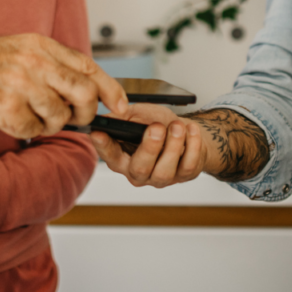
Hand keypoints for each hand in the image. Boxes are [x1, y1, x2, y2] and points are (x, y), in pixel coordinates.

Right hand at [0, 34, 126, 138]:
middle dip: (86, 113)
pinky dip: (25, 131)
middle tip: (75, 118)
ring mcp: (21, 86)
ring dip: (48, 123)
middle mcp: (34, 62)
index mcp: (40, 44)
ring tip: (27, 113)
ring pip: (59, 117)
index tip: (122, 106)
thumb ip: (51, 63)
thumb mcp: (18, 48)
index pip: (89, 66)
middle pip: (84, 94)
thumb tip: (87, 88)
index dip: (111, 89)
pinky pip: (33, 131)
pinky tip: (8, 118)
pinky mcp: (6, 109)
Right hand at [91, 103, 205, 187]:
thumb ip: (123, 116)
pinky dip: (192, 145)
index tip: (99, 133)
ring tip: (178, 126)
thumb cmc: (158, 123)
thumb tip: (107, 114)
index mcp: (122, 158)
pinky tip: (191, 130)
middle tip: (157, 127)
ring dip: (173, 146)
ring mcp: (161, 177)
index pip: (109, 155)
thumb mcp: (138, 115)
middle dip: (149, 147)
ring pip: (164, 171)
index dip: (103, 145)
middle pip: (139, 169)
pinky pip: (188, 165)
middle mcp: (139, 172)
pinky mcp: (183, 175)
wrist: (185, 131)